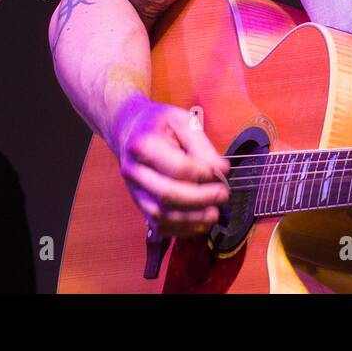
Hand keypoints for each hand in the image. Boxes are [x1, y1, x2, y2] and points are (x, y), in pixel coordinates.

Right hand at [109, 94, 229, 237]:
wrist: (129, 130)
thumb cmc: (158, 124)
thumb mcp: (182, 121)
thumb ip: (202, 145)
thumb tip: (222, 170)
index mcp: (143, 145)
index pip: (177, 168)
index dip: (203, 174)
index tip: (222, 171)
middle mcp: (134, 172)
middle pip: (167, 195)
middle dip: (200, 199)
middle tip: (223, 194)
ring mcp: (134, 191)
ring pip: (161, 216)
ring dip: (192, 220)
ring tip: (214, 213)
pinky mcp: (139, 205)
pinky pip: (160, 226)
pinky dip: (182, 230)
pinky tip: (200, 222)